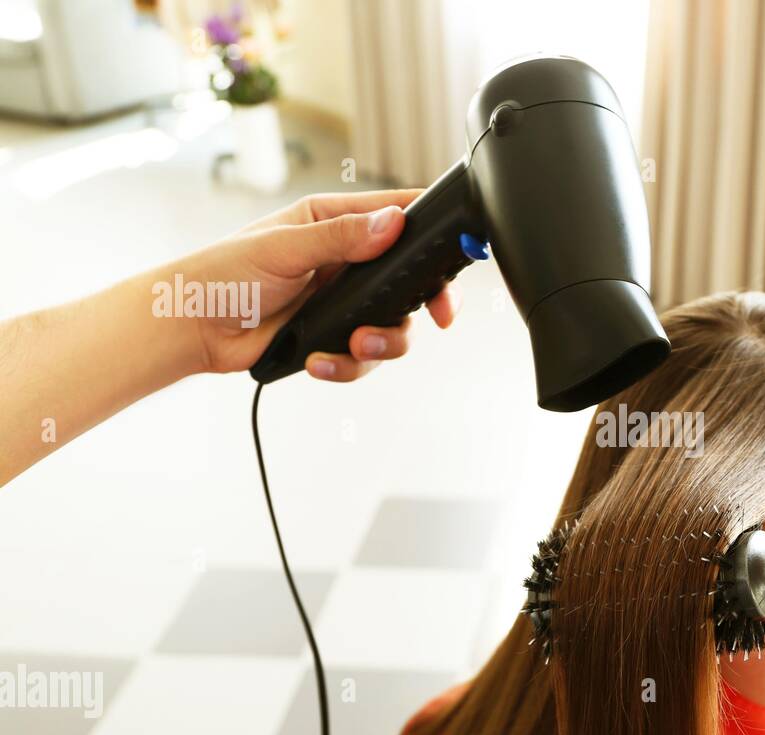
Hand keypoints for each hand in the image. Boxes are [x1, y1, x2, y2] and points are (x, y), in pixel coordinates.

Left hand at [169, 190, 460, 380]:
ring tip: (356, 346)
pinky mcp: (332, 338)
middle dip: (425, 303)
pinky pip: (362, 357)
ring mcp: (342, 302)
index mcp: (335, 222)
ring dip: (383, 342)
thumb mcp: (283, 248)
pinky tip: (320, 362)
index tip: (450, 259)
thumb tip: (391, 223)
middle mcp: (346, 262)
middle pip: (411, 280)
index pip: (400, 216)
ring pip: (394, 325)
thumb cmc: (221, 273)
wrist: (190, 328)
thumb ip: (341, 237)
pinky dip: (347, 365)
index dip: (431, 234)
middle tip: (437, 317)